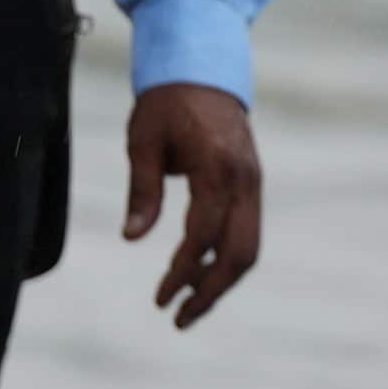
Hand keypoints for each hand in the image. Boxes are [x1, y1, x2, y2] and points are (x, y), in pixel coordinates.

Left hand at [122, 83, 262, 326]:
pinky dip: (226, 260)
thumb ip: (142, 190)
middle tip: (178, 319)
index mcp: (217, 167)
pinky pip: (247, 233)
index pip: (204, 234)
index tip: (160, 297)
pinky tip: (200, 277)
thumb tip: (132, 238)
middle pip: (239, 253)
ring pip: (249, 248)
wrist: (202, 69)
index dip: (183, 270)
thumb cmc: (165, 103)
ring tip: (187, 308)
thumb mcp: (143, 140)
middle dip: (211, 292)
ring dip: (221, 282)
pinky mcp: (253, 187)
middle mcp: (245, 181)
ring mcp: (254, 185)